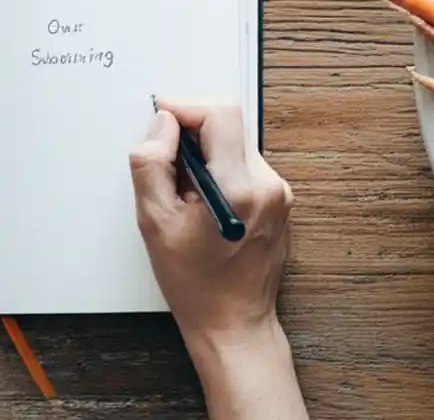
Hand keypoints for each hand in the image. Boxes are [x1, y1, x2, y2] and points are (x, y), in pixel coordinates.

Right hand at [129, 102, 306, 419]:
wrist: (233, 323)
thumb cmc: (194, 284)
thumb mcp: (154, 223)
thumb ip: (152, 164)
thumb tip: (163, 124)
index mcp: (240, 190)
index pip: (220, 115)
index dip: (185, 109)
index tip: (162, 118)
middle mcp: (268, 186)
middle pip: (229, 128)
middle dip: (193, 137)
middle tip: (169, 171)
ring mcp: (280, 194)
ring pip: (237, 146)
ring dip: (207, 157)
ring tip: (187, 198)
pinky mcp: (281, 201)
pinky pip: (247, 166)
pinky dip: (222, 172)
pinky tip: (206, 206)